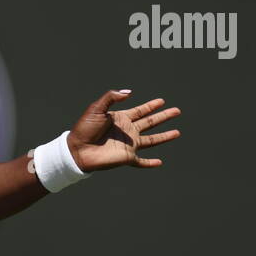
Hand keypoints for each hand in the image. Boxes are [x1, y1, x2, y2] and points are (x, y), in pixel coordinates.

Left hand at [67, 90, 181, 171]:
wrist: (77, 149)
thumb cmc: (84, 128)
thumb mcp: (96, 108)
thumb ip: (112, 97)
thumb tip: (129, 92)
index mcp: (121, 119)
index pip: (141, 111)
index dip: (151, 106)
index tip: (162, 101)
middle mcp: (127, 131)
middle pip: (150, 123)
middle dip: (163, 117)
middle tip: (177, 111)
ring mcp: (128, 145)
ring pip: (152, 140)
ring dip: (165, 136)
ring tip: (177, 132)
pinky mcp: (126, 158)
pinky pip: (141, 162)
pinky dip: (150, 163)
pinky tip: (160, 162)